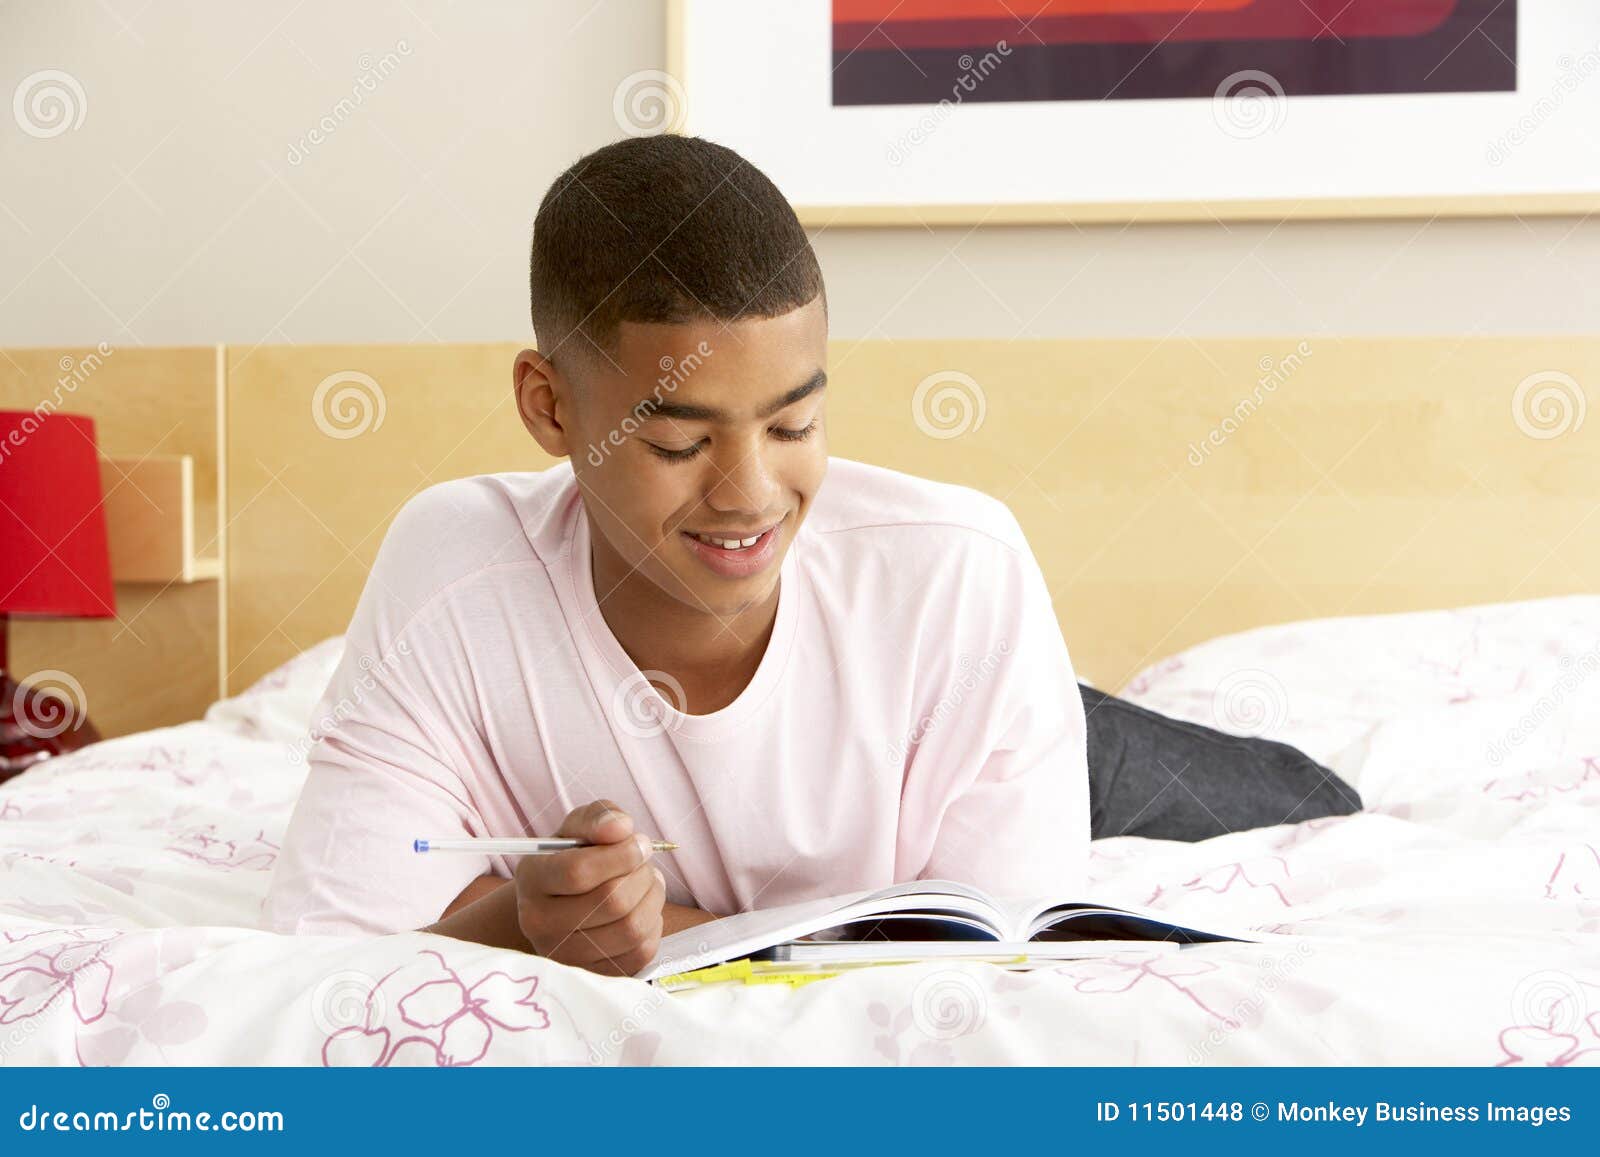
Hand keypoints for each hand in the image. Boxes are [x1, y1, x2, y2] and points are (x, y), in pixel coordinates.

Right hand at [513, 800, 665, 976]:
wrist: (559, 903)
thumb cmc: (572, 858)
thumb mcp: (579, 828)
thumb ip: (599, 817)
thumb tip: (621, 828)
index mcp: (531, 880)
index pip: (578, 871)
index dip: (621, 854)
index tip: (639, 843)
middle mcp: (539, 923)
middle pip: (612, 901)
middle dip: (641, 874)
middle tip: (644, 862)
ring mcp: (564, 955)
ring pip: (631, 928)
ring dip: (653, 897)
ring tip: (647, 882)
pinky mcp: (593, 974)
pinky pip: (641, 951)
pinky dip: (653, 924)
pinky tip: (642, 908)